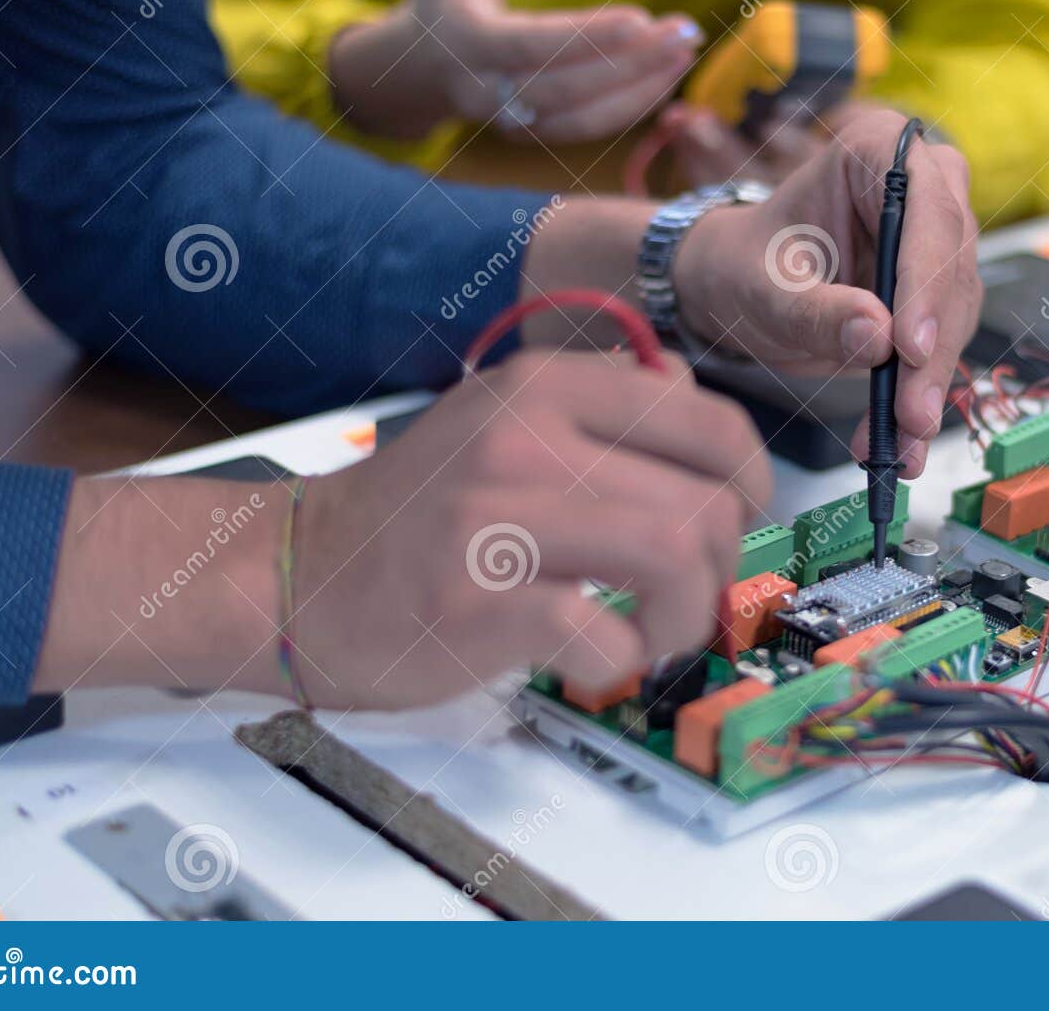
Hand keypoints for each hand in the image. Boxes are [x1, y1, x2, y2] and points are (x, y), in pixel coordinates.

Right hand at [288, 351, 769, 708]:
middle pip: (707, 502)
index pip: (711, 421)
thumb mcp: (506, 422)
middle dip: (719, 572)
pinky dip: (618, 661)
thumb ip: (603, 408)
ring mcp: (496, 517)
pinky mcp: (473, 602)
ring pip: (674, 556)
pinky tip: (589, 659)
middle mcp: (524, 436)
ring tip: (644, 634)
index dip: (749, 487)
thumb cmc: (419, 515)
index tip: (728, 526)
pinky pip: (602, 634)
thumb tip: (695, 403)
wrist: (298, 574)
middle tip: (677, 599)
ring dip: (681, 618)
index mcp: (544, 386)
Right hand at [330, 0, 700, 144]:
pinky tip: (668, 74)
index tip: (641, 20)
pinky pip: (590, 127)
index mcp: (469, 47)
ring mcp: (515, 121)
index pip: (535, 46)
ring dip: (642, 87)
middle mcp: (491, 94)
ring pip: (585, 116)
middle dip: (632, 63)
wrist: (423, 68)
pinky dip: (632, 104)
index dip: (588, 38)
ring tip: (685, 50)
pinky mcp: (538, 133)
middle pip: (569, 87)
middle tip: (685, 32)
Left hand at [673, 107, 979, 478]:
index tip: (909, 347)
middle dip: (931, 350)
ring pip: (956, 316)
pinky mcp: (938, 293)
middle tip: (911, 414)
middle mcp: (923, 185)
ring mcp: (937, 241)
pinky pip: (943, 347)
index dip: (925, 281)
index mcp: (876, 150)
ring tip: (899, 442)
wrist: (738, 286)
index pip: (925, 211)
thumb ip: (815, 310)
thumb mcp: (763, 287)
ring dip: (930, 385)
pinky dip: (922, 396)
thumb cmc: (743, 265)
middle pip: (951, 268)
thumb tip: (876, 338)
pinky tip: (901, 442)